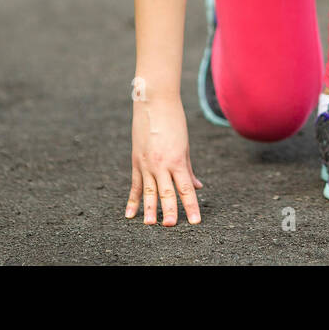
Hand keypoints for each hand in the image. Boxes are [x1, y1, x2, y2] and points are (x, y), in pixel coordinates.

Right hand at [127, 96, 203, 224]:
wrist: (155, 103)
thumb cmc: (175, 122)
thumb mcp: (185, 146)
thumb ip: (189, 169)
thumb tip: (198, 186)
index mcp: (177, 161)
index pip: (186, 189)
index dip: (192, 206)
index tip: (195, 221)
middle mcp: (161, 165)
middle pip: (167, 193)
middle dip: (170, 211)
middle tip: (171, 226)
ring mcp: (147, 164)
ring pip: (148, 191)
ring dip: (150, 209)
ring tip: (151, 224)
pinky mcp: (136, 161)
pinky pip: (135, 185)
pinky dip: (132, 200)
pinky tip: (130, 215)